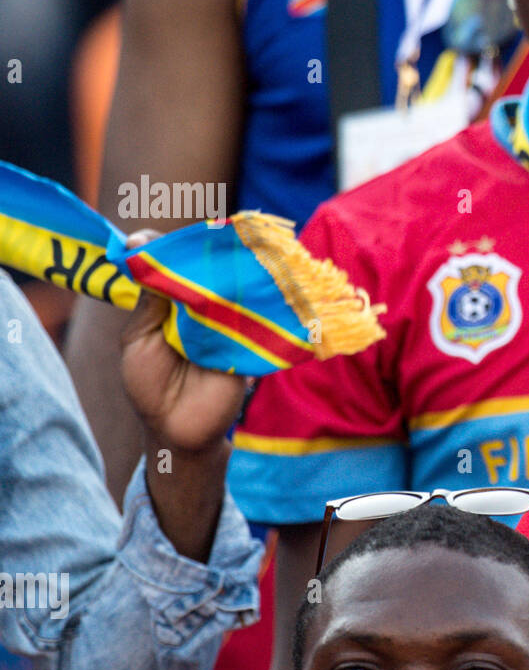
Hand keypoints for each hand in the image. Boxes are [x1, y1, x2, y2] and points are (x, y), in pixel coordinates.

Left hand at [119, 232, 247, 453]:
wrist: (177, 429)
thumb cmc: (150, 386)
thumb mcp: (138, 340)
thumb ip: (148, 304)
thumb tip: (150, 260)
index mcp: (167, 304)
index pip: (165, 266)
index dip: (156, 247)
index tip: (138, 240)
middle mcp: (198, 306)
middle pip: (200, 268)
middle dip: (194, 251)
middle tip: (183, 240)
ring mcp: (226, 321)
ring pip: (227, 286)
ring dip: (223, 270)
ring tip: (215, 253)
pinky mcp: (249, 338)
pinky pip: (250, 314)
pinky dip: (246, 299)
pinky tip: (243, 281)